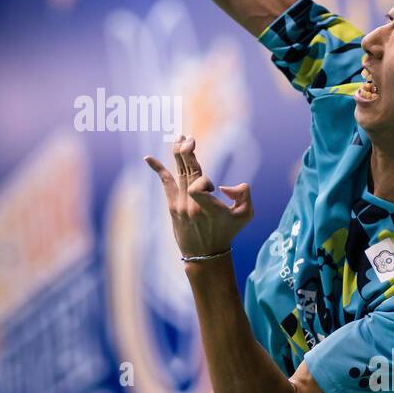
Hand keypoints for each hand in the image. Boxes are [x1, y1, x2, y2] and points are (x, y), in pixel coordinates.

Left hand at [144, 134, 253, 258]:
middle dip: (187, 152)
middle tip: (188, 137)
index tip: (215, 188)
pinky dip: (158, 169)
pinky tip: (147, 158)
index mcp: (207, 208)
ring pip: (178, 174)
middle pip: (187, 172)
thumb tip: (224, 186)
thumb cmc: (228, 232)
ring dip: (178, 154)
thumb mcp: (246, 215)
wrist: (205, 255)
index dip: (204, 181)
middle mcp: (190, 206)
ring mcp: (180, 206)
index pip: (197, 186)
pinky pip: (166, 183)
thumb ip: (244, 194)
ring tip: (179, 138)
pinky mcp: (172, 206)